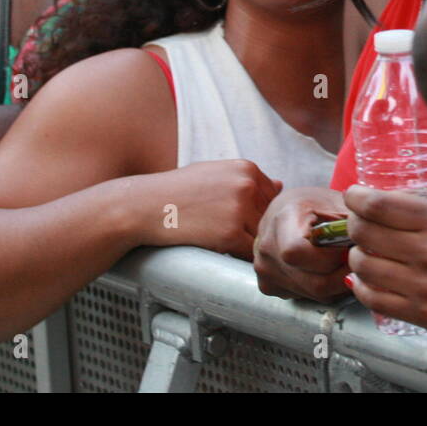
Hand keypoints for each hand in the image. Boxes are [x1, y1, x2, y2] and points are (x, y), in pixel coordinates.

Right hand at [139, 159, 281, 259]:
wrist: (145, 206)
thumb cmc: (177, 190)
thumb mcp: (213, 172)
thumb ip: (246, 179)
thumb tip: (281, 186)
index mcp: (247, 168)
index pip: (273, 196)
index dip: (257, 211)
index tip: (238, 219)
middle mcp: (247, 185)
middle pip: (269, 216)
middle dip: (254, 227)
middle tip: (231, 234)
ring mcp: (240, 209)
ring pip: (261, 235)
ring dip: (249, 243)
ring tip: (226, 243)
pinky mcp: (229, 234)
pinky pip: (249, 252)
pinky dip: (241, 257)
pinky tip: (223, 252)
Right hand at [253, 185, 350, 300]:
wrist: (285, 210)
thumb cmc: (314, 204)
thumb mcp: (335, 201)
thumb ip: (353, 221)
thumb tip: (374, 244)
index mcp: (281, 220)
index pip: (298, 252)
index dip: (331, 257)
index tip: (349, 247)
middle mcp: (267, 248)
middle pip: (312, 282)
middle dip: (342, 274)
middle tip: (359, 260)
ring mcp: (265, 270)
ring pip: (313, 294)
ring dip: (337, 283)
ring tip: (346, 262)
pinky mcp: (268, 286)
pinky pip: (305, 297)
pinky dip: (324, 289)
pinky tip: (329, 270)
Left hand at [343, 185, 426, 333]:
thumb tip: (388, 196)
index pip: (378, 205)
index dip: (356, 197)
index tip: (354, 194)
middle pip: (363, 232)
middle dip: (353, 223)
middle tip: (358, 222)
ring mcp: (423, 287)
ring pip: (362, 265)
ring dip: (357, 255)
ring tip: (367, 251)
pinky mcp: (420, 314)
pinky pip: (371, 298)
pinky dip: (362, 285)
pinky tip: (371, 277)